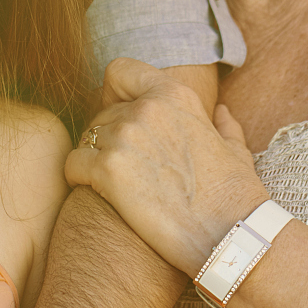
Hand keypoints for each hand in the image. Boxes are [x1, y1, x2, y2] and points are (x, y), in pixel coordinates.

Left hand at [66, 60, 268, 275]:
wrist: (230, 236)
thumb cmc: (235, 197)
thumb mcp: (235, 151)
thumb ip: (225, 125)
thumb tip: (221, 112)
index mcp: (175, 95)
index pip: (119, 71)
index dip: (114, 94)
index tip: (121, 116)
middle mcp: (146, 109)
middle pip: (102, 113)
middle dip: (108, 137)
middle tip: (125, 168)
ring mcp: (125, 137)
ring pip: (86, 138)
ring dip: (94, 158)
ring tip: (114, 184)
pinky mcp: (107, 170)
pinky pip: (72, 164)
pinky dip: (78, 177)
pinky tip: (96, 193)